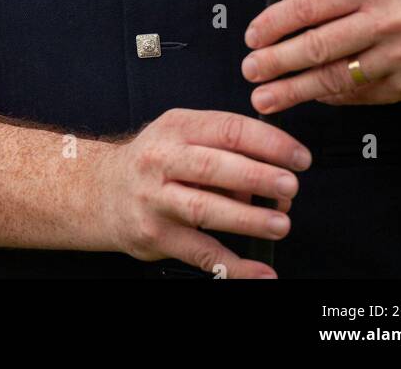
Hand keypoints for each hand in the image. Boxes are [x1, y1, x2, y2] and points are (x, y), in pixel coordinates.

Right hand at [98, 107, 311, 277]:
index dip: (268, 142)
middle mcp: (163, 160)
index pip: (228, 128)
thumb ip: (225, 152)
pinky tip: (260, 272)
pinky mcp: (156, 235)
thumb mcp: (183, 139)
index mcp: (178, 127)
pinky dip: (233, 266)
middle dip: (257, 175)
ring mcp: (156, 199)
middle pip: (214, 165)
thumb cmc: (156, 162)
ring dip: (247, 218)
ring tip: (279, 224)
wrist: (101, 191)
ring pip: (205, 209)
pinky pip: (200, 253)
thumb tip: (273, 180)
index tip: (299, 157)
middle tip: (291, 186)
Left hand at [241, 0, 400, 113]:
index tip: (251, 37)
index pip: (312, 6)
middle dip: (277, 63)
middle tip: (249, 72)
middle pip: (319, 46)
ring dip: (297, 91)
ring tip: (266, 101)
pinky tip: (311, 98)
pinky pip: (362, 96)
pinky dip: (333, 98)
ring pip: (338, 78)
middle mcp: (385, 21)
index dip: (275, 23)